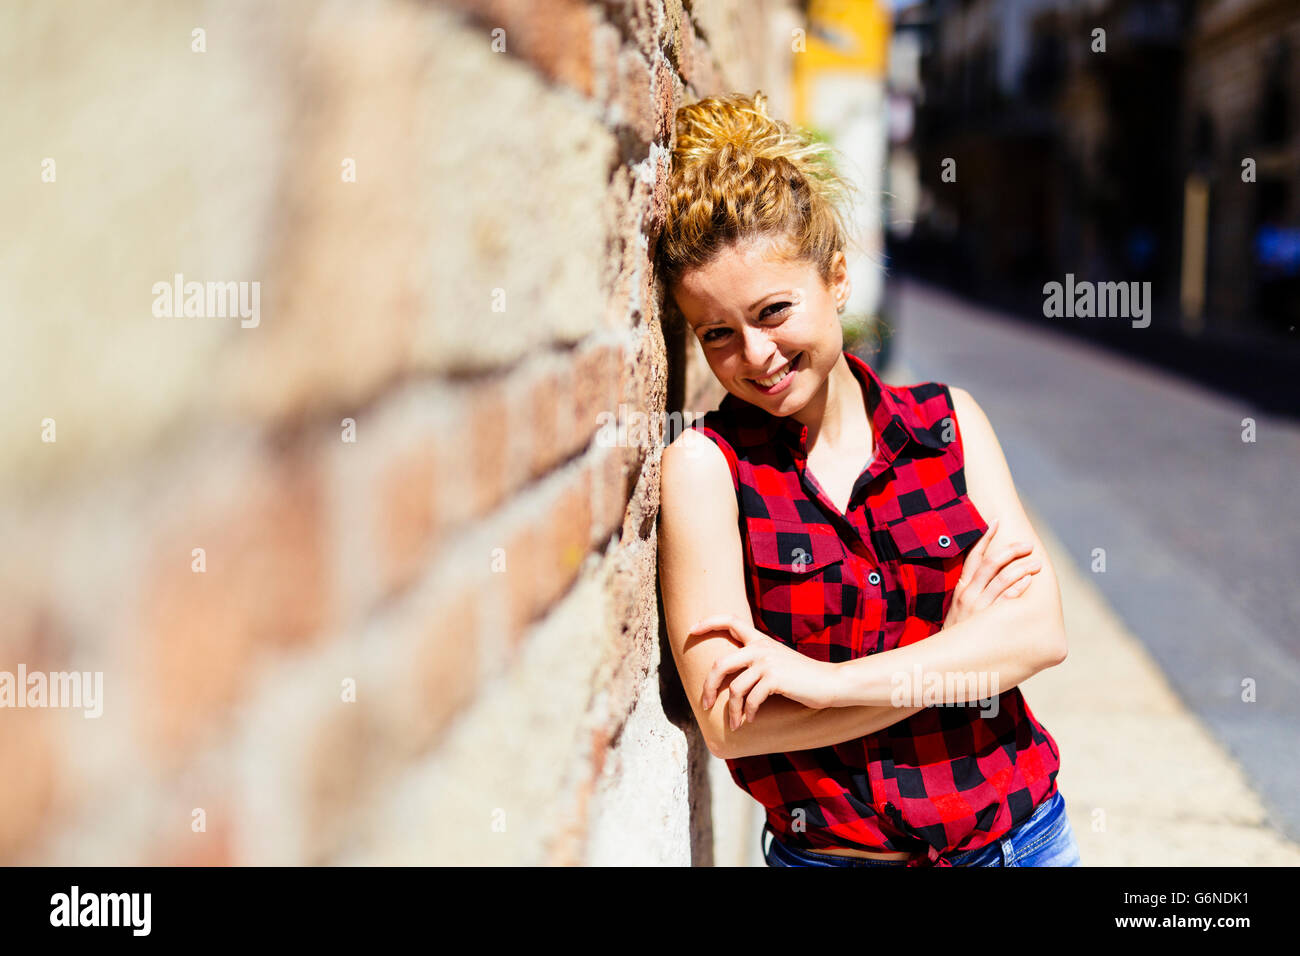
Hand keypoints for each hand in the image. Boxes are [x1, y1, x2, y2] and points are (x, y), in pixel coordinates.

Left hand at [689, 614, 840, 727]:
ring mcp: (768, 662)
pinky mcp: (775, 678)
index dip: (708, 622)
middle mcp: (761, 647)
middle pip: (720, 664)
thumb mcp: (776, 661)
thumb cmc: (801, 677)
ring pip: (735, 688)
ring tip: (735, 723)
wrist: (830, 682)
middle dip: (709, 687)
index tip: (691, 631)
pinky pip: (751, 700)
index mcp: (759, 640)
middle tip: (706, 704)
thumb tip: (729, 675)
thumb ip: (756, 660)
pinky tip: (749, 720)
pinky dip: (748, 713)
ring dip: (733, 710)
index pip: (730, 620)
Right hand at [943, 516, 1042, 630]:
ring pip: (1002, 578)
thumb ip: (972, 589)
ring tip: (1035, 563)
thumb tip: (989, 572)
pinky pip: (1006, 600)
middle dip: (1011, 550)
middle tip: (1028, 545)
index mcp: (962, 587)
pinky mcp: (989, 621)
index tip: (996, 521)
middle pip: (991, 563)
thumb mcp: (959, 607)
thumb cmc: (960, 631)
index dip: (985, 537)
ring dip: (1021, 567)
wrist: (949, 659)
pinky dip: (1018, 587)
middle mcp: (969, 594)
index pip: (973, 555)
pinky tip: (1028, 581)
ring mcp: (979, 607)